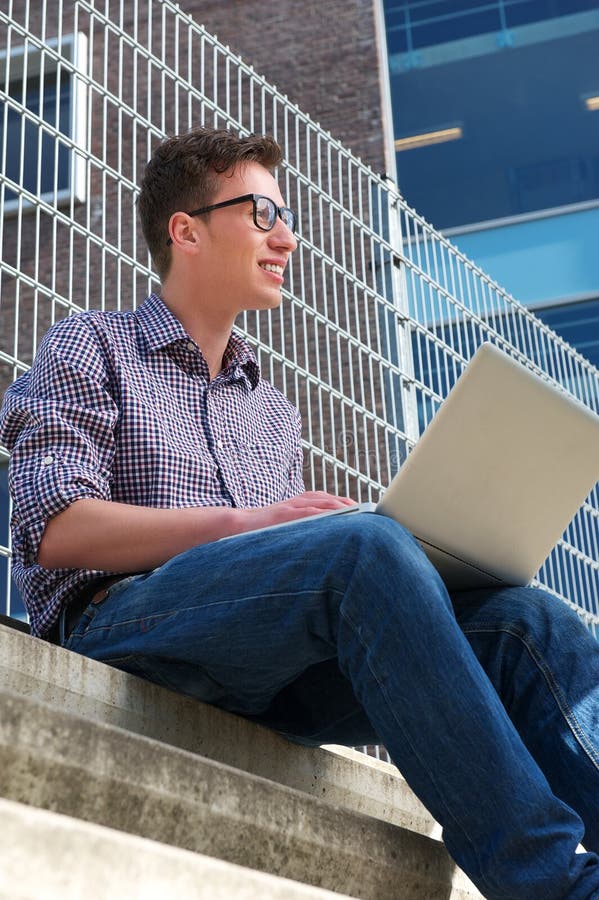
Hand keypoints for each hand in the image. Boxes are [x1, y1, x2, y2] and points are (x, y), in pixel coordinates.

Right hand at [237, 491, 356, 531]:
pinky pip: (307, 512)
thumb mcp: (291, 523)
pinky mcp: (285, 514)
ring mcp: (293, 506)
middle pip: (332, 500)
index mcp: (303, 502)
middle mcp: (300, 500)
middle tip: (370, 514)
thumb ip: (309, 523)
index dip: (350, 505)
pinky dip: (323, 513)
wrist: (240, 524)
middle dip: (351, 506)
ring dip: (342, 507)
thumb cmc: (268, 528)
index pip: (332, 500)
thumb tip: (331, 535)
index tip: (367, 512)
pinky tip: (335, 517)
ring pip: (323, 503)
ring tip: (360, 513)